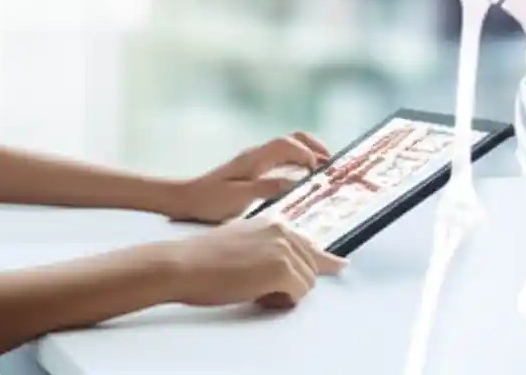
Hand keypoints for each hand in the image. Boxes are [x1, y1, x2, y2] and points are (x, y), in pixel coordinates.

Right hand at [165, 217, 346, 308]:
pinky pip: (297, 295)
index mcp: (273, 224)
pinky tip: (256, 294)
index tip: (341, 265)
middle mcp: (283, 231)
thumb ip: (267, 248)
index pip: (308, 245)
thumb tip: (287, 265)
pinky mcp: (282, 268)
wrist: (184, 264)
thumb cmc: (203, 259)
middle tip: (258, 288)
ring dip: (284, 294)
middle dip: (290, 285)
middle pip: (310, 269)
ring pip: (306, 283)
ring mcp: (284, 248)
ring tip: (252, 288)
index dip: (324, 260)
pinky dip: (280, 302)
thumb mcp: (241, 242)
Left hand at [167, 132, 331, 223]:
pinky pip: (283, 159)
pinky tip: (305, 180)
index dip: (308, 154)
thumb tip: (295, 182)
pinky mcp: (255, 168)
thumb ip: (267, 188)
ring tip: (325, 172)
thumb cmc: (210, 200)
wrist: (186, 199)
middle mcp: (258, 154)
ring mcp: (257, 160)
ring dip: (309, 155)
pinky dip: (299, 163)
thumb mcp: (239, 198)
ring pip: (290, 147)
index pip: (288, 144)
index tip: (320, 171)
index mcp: (255, 158)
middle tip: (333, 165)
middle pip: (294, 138)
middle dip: (316, 148)